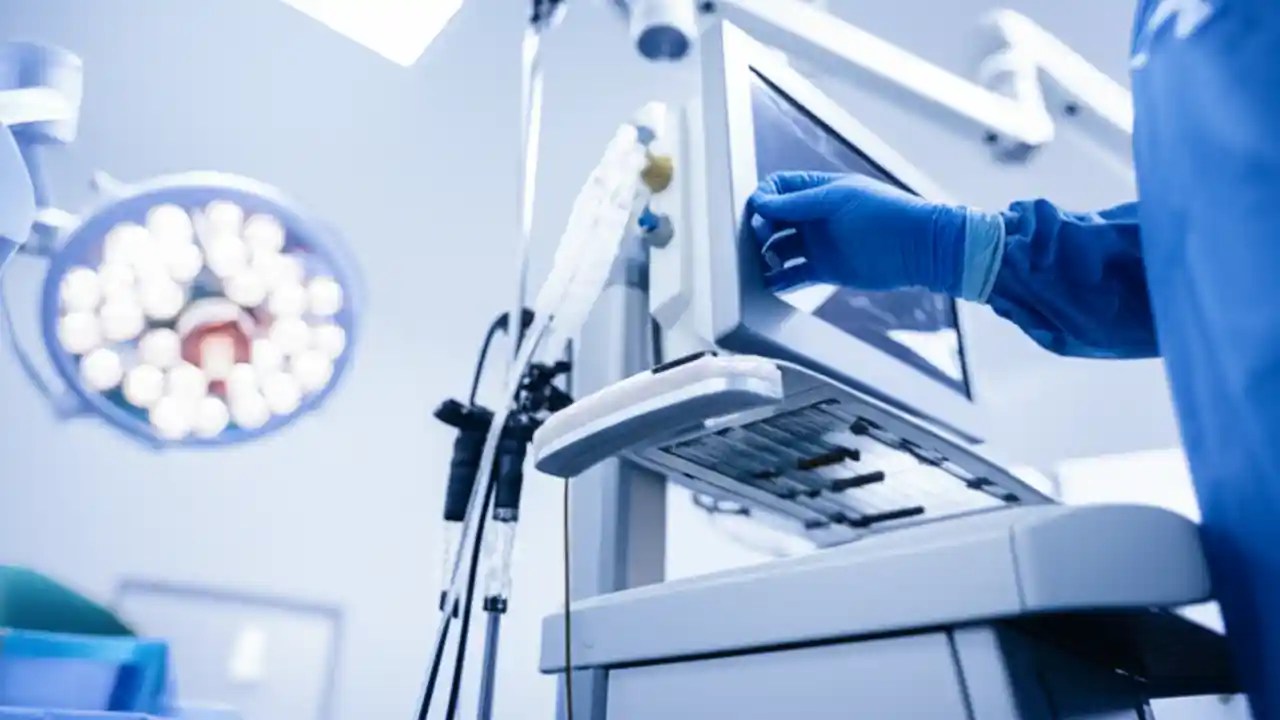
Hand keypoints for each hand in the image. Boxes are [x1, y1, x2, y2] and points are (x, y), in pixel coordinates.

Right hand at [746, 171, 970, 295]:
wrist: (918, 248)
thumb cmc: (884, 213)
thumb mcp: (838, 200)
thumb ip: (798, 203)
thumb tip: (761, 203)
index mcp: (818, 190)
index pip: (777, 188)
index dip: (763, 198)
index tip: (759, 212)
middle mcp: (813, 216)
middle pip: (772, 219)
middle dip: (760, 228)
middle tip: (761, 240)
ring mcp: (818, 244)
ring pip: (778, 249)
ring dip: (766, 256)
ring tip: (768, 265)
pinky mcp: (824, 270)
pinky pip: (793, 276)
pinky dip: (779, 280)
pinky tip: (769, 284)